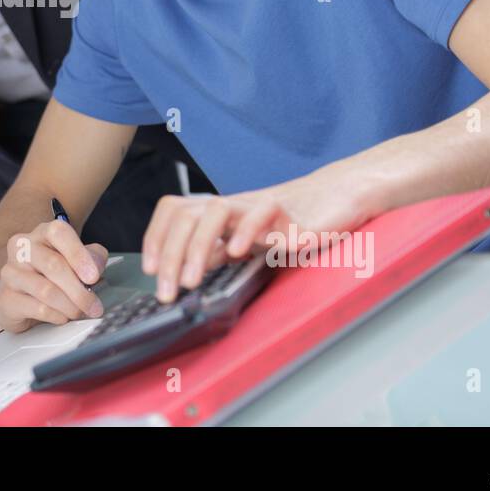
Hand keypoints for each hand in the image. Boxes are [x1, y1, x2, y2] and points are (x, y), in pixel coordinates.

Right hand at [0, 219, 108, 332]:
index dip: (78, 254)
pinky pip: (37, 308)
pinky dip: (56, 316)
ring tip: (79, 313)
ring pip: (46, 290)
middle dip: (79, 290)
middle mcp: (22, 248)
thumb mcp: (76, 261)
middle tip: (95, 307)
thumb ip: (92, 258)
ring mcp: (10, 272)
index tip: (93, 277)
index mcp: (42, 233)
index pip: (58, 232)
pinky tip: (62, 317)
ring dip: (69, 306)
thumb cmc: (51, 275)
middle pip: (54, 265)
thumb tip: (95, 267)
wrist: (17, 296)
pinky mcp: (5, 297)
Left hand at [142, 176, 376, 302]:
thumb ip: (217, 252)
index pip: (174, 212)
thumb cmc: (290, 221)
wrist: (337, 197)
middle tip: (169, 292)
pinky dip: (247, 232)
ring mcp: (258, 207)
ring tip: (195, 280)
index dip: (156, 237)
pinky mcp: (289, 213)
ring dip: (198, 247)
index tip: (151, 271)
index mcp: (220, 214)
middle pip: (186, 214)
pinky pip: (263, 213)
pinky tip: (239, 253)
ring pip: (215, 211)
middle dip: (170, 254)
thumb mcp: (245, 242)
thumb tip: (182, 271)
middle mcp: (233, 206)